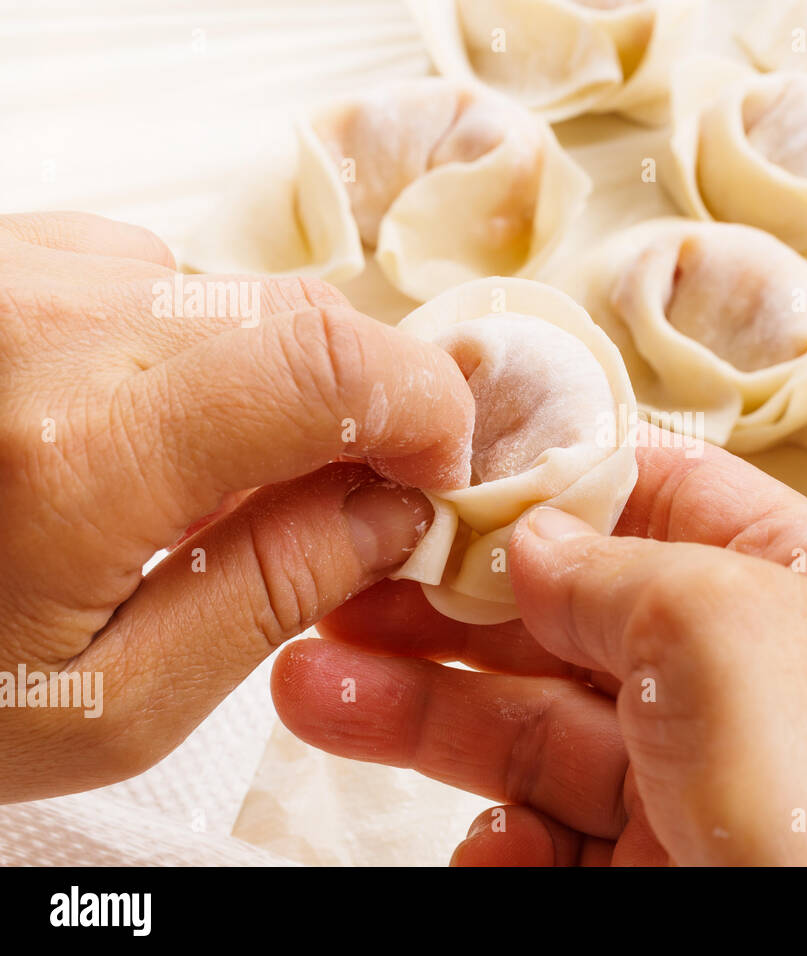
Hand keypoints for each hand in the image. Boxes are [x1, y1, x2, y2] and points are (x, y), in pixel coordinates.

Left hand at [0, 212, 472, 801]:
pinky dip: (186, 358)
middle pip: (297, 316)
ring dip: (263, 386)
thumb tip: (391, 511)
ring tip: (199, 488)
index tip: (431, 476)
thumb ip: (275, 595)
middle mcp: (38, 321)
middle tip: (336, 503)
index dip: (423, 408)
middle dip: (355, 406)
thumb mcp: (108, 706)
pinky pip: (151, 283)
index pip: (331, 360)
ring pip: (231, 296)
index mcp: (78, 448)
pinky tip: (130, 437)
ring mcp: (7, 271)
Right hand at [274, 428, 806, 864]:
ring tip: (315, 690)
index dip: (556, 482)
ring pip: (537, 724)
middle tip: (344, 591)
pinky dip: (495, 837)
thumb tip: (528, 539)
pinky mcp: (654, 861)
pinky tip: (474, 846)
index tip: (445, 479)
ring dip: (425, 707)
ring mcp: (700, 774)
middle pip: (574, 616)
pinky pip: (547, 831)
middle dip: (451, 606)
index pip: (668, 496)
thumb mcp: (724, 627)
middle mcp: (755, 676)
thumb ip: (615, 566)